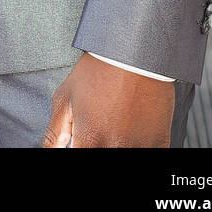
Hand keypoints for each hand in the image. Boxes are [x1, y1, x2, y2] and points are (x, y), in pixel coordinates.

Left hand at [42, 52, 174, 147]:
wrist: (134, 51)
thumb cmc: (98, 70)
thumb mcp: (65, 96)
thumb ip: (55, 132)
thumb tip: (51, 152)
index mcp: (90, 140)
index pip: (79, 161)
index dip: (79, 150)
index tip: (81, 144)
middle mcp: (115, 148)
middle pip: (103, 159)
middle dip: (98, 145)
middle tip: (100, 130)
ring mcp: (140, 146)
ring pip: (125, 157)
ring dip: (119, 146)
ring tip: (117, 127)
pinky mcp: (160, 141)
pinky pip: (151, 156)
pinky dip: (140, 146)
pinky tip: (134, 133)